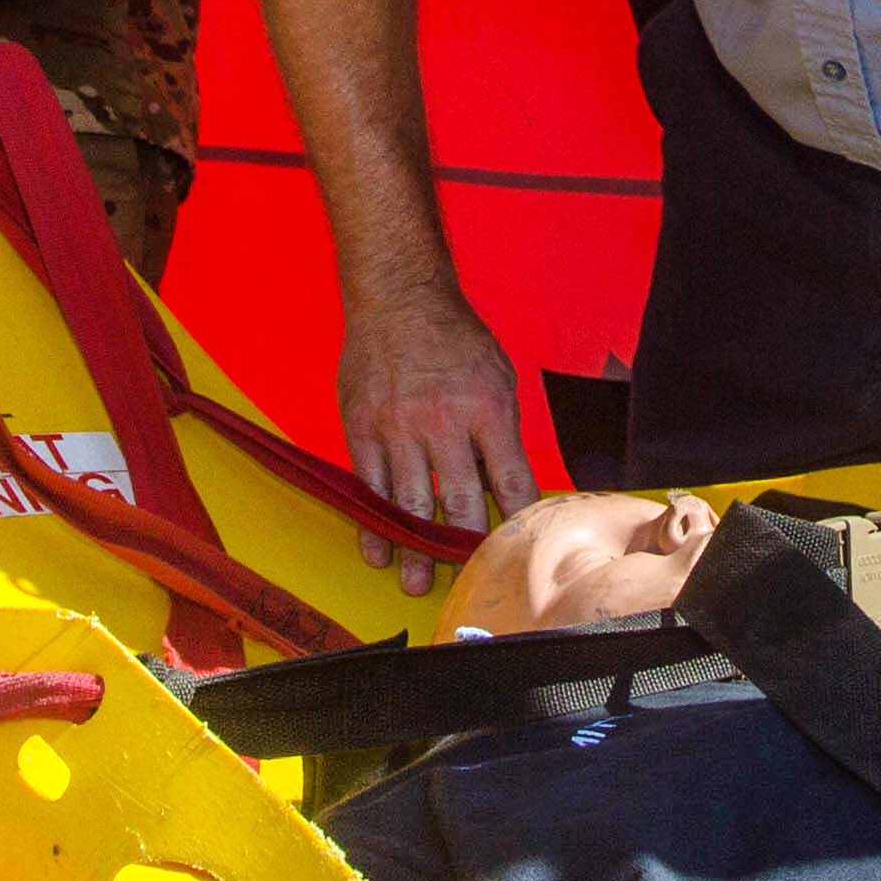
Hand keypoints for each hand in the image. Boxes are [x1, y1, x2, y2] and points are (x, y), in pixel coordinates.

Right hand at [339, 276, 534, 578]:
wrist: (397, 297)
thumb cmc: (454, 339)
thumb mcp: (497, 378)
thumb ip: (500, 435)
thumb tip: (502, 492)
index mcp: (486, 407)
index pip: (508, 481)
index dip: (514, 523)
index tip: (518, 553)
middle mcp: (442, 421)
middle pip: (457, 502)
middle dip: (463, 548)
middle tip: (466, 582)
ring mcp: (397, 427)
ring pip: (408, 504)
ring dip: (415, 549)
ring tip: (419, 584)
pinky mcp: (362, 428)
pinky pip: (369, 487)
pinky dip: (375, 523)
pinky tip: (380, 550)